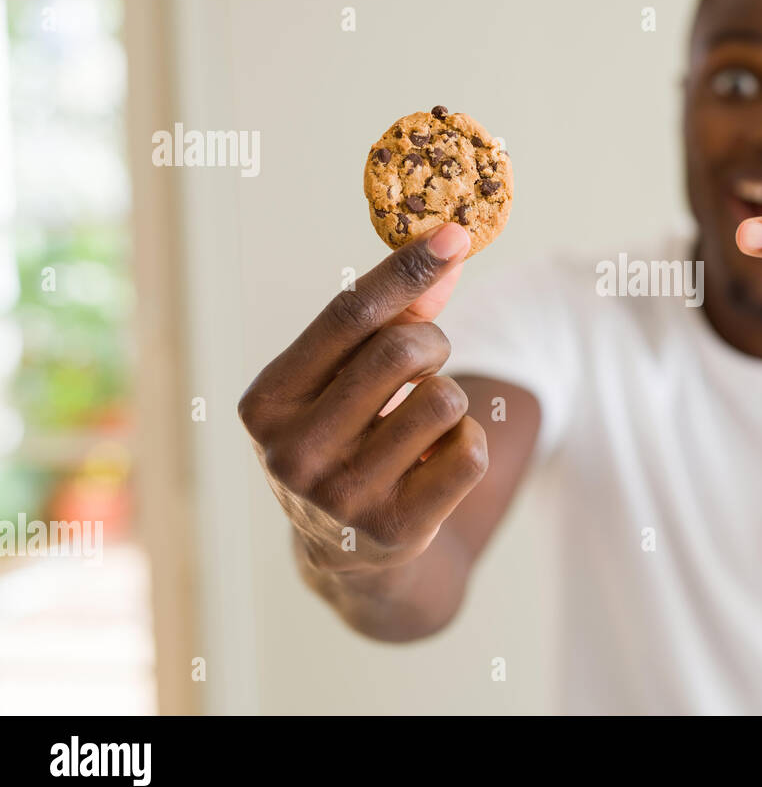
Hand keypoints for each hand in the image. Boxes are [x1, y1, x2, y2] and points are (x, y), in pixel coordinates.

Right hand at [238, 223, 487, 573]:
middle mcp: (292, 453)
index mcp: (266, 403)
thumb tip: (451, 251)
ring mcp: (341, 497)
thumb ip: (393, 315)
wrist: (346, 552)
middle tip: (425, 361)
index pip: (347, 314)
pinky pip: (470, 451)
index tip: (455, 234)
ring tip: (422, 423)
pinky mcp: (395, 529)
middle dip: (431, 342)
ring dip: (449, 399)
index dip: (406, 269)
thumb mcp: (342, 380)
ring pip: (444, 399)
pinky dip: (468, 443)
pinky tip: (436, 463)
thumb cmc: (345, 437)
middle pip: (400, 350)